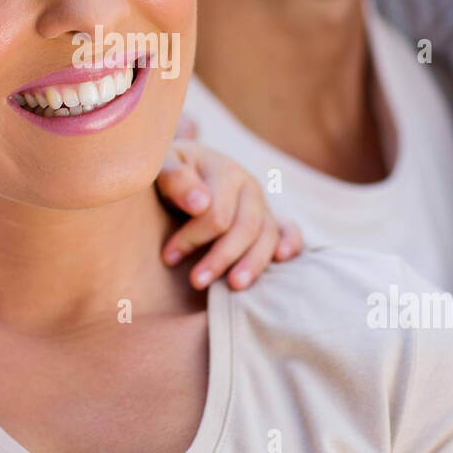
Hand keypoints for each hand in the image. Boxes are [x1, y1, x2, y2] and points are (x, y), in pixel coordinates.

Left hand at [154, 139, 302, 289]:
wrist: (183, 169)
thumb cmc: (169, 173)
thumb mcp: (162, 166)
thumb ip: (176, 179)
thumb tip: (200, 204)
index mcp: (224, 171)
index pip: (216, 213)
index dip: (192, 239)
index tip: (168, 258)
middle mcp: (249, 186)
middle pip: (245, 227)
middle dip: (221, 258)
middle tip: (196, 282)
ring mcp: (261, 203)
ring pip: (267, 235)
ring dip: (252, 263)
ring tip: (234, 286)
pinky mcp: (268, 218)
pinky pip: (287, 230)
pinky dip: (290, 243)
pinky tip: (281, 259)